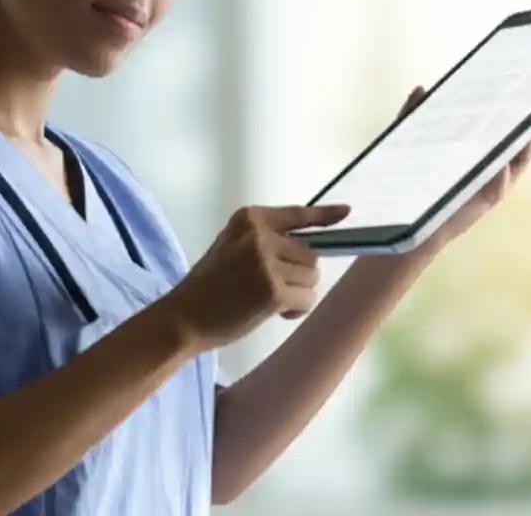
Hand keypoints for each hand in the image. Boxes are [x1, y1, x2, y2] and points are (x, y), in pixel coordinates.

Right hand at [159, 205, 350, 350]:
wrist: (184, 317)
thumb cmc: (209, 286)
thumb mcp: (231, 247)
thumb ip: (264, 240)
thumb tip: (312, 247)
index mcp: (250, 219)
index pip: (296, 214)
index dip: (324, 215)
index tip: (346, 212)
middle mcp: (260, 235)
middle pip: (311, 253)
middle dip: (299, 273)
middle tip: (270, 287)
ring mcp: (266, 262)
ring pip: (312, 277)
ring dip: (297, 293)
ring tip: (267, 300)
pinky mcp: (273, 290)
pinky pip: (307, 299)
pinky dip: (296, 310)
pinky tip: (275, 313)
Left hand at [396, 85, 530, 248]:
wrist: (407, 222)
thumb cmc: (415, 183)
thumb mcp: (412, 142)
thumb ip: (415, 116)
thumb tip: (421, 89)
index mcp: (486, 152)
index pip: (514, 128)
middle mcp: (497, 168)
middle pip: (528, 141)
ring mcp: (494, 185)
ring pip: (517, 162)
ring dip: (527, 145)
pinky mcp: (484, 202)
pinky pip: (497, 185)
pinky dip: (501, 173)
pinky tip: (502, 161)